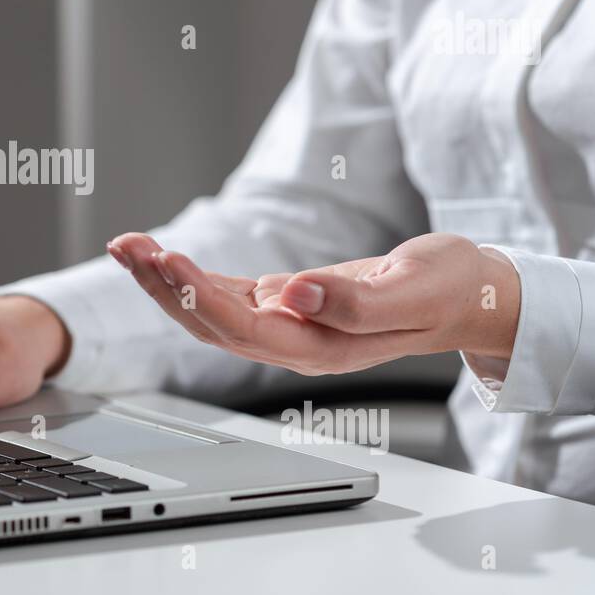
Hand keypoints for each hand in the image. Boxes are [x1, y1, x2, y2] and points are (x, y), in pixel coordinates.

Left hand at [107, 232, 519, 375]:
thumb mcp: (415, 290)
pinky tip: (162, 258)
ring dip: (166, 280)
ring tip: (129, 245)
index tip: (168, 261)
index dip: (200, 299)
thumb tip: (293, 296)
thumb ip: (356, 303)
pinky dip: (191, 276)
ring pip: (211, 311)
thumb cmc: (449, 289)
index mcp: (324, 348)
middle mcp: (296, 344)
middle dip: (164, 287)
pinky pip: (226, 295)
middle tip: (127, 246)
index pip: (245, 329)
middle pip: (213, 324)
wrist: (468, 295)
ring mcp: (287, 326)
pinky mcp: (285, 305)